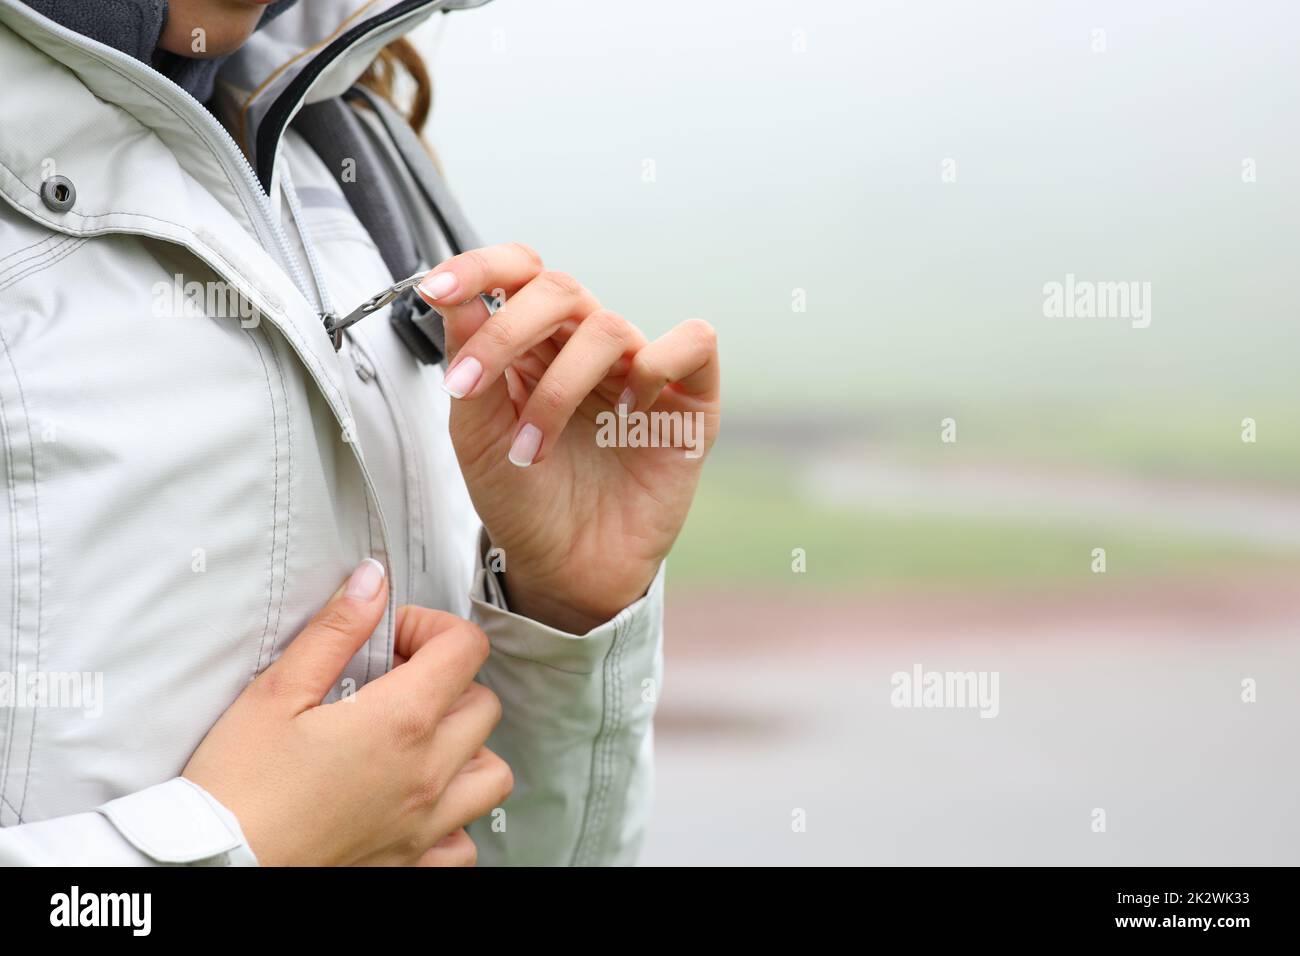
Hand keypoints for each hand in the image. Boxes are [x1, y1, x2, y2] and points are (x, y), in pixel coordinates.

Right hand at [183, 560, 512, 865]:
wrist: (213, 868)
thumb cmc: (236, 789)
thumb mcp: (276, 692)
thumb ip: (335, 631)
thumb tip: (372, 583)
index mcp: (400, 723)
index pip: (465, 649)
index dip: (431, 627)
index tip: (393, 637)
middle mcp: (426, 774)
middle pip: (483, 704)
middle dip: (449, 679)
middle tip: (396, 681)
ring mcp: (424, 823)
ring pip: (490, 772)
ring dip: (466, 747)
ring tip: (418, 740)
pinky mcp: (410, 862)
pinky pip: (465, 841)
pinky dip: (456, 817)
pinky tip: (417, 801)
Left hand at [416, 244, 720, 633]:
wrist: (566, 571)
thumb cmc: (524, 504)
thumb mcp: (475, 439)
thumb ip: (469, 365)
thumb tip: (458, 298)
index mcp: (533, 345)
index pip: (518, 273)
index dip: (479, 268)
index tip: (433, 292)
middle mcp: (586, 348)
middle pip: (558, 289)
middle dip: (506, 331)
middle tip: (472, 386)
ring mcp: (639, 371)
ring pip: (608, 327)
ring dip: (559, 388)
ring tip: (534, 448)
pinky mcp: (689, 402)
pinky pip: (693, 343)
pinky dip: (657, 365)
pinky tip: (628, 412)